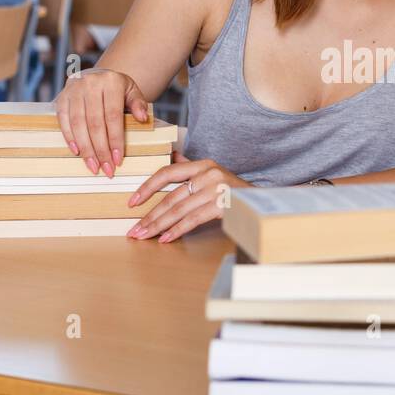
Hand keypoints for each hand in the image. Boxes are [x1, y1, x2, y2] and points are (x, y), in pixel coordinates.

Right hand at [53, 67, 149, 176]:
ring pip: (78, 124)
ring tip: (93, 166)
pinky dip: (69, 137)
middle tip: (106, 169)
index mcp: (111, 82)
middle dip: (100, 150)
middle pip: (95, 123)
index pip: (113, 116)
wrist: (97, 75)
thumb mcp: (132, 91)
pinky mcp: (61, 97)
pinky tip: (77, 152)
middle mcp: (90, 84)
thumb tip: (143, 118)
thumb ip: (138, 104)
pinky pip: (63, 120)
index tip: (118, 160)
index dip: (115, 140)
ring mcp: (74, 90)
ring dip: (85, 148)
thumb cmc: (117, 88)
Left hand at [126, 152, 249, 241]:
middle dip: (149, 216)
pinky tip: (165, 239)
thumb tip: (173, 155)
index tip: (132, 201)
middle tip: (134, 230)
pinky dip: (177, 230)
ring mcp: (216, 190)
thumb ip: (192, 166)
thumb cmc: (234, 189)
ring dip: (158, 226)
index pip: (168, 172)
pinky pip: (193, 220)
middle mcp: (208, 174)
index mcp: (203, 164)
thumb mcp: (214, 172)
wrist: (262, 201)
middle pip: (171, 197)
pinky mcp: (222, 206)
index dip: (147, 187)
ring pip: (179, 210)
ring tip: (144, 236)